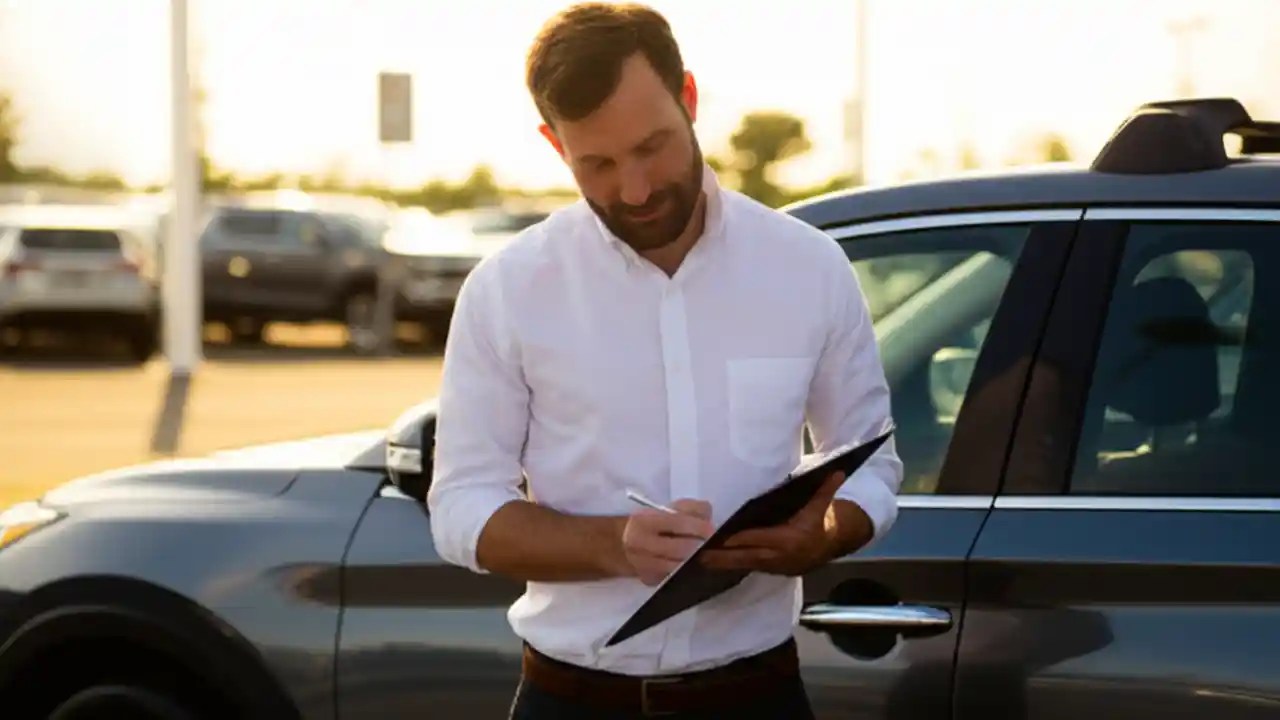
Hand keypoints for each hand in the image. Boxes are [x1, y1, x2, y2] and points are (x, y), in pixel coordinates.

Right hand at [622, 499, 713, 585]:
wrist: (627, 542)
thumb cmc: (655, 523)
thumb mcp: (670, 508)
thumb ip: (691, 508)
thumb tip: (708, 518)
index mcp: (644, 520)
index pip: (678, 522)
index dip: (699, 526)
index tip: (712, 530)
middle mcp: (639, 543)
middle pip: (680, 548)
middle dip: (701, 546)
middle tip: (713, 545)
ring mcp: (641, 564)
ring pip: (679, 566)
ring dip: (696, 561)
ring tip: (706, 555)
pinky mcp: (648, 579)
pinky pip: (674, 577)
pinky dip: (687, 571)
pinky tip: (693, 565)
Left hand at [700, 471, 845, 576]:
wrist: (830, 546)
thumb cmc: (820, 522)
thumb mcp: (822, 506)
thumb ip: (826, 490)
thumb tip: (838, 471)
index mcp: (790, 539)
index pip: (760, 538)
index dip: (740, 539)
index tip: (721, 537)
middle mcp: (780, 555)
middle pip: (748, 556)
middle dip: (724, 557)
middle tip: (701, 555)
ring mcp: (775, 565)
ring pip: (746, 565)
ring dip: (724, 564)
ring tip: (700, 562)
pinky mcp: (771, 570)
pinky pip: (749, 567)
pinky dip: (733, 566)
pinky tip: (715, 565)